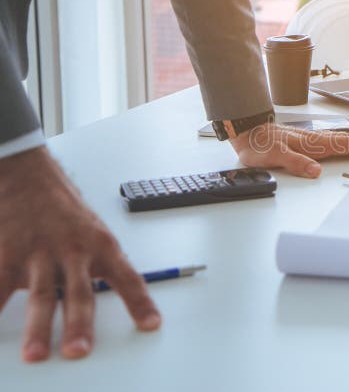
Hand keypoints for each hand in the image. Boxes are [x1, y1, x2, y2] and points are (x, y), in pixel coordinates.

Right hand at [0, 148, 160, 362]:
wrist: (28, 177)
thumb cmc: (65, 211)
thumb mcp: (93, 234)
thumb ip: (98, 267)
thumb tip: (114, 302)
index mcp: (102, 246)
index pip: (128, 277)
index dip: (140, 302)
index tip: (151, 324)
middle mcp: (73, 251)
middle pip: (79, 293)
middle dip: (80, 324)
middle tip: (79, 351)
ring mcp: (39, 255)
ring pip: (41, 295)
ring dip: (38, 328)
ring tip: (35, 354)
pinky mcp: (7, 255)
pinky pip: (0, 287)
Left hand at [230, 122, 348, 177]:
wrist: (247, 132)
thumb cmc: (260, 145)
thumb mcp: (275, 156)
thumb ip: (296, 163)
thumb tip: (317, 171)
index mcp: (314, 143)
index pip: (346, 145)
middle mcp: (318, 140)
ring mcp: (314, 141)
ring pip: (345, 142)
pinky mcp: (309, 143)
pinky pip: (337, 143)